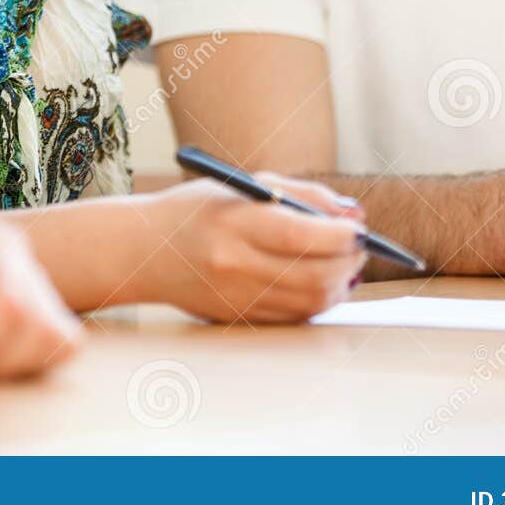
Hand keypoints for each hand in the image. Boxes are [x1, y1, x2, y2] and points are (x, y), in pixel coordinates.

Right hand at [133, 176, 366, 322]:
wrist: (144, 250)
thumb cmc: (198, 210)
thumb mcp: (243, 186)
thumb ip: (301, 195)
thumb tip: (353, 215)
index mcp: (233, 224)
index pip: (300, 235)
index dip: (340, 235)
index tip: (358, 228)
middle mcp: (234, 265)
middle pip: (314, 275)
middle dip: (349, 261)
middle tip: (360, 247)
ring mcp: (237, 297)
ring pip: (311, 302)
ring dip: (340, 284)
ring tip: (345, 264)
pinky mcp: (240, 318)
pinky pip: (296, 316)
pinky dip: (318, 300)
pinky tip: (321, 282)